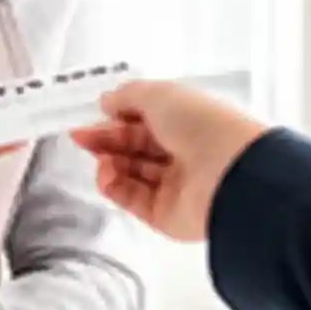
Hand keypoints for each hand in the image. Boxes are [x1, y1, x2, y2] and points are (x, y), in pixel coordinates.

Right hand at [71, 81, 267, 241]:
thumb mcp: (159, 94)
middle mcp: (182, 154)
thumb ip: (128, 96)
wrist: (228, 172)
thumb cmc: (201, 125)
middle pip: (134, 148)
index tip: (91, 117)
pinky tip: (105, 174)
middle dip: (106, 140)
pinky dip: (114, 187)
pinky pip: (132, 200)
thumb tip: (107, 101)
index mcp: (186, 122)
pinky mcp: (166, 215)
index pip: (144, 121)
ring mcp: (175, 186)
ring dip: (109, 162)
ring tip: (98, 155)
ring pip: (131, 174)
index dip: (116, 119)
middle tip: (82, 137)